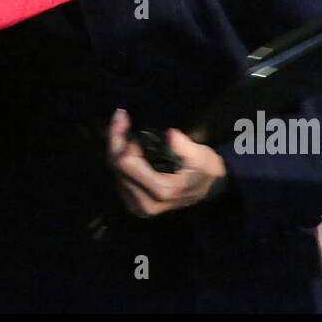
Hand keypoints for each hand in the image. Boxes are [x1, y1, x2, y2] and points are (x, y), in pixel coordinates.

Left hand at [107, 108, 227, 216]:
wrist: (207, 189)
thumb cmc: (204, 171)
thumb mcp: (202, 157)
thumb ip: (186, 147)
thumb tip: (171, 135)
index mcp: (161, 190)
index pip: (125, 163)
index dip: (121, 139)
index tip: (126, 118)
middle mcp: (145, 202)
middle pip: (116, 165)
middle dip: (115, 138)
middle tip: (120, 116)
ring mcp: (138, 205)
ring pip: (114, 170)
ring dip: (116, 147)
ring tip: (123, 126)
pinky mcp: (133, 203)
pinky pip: (118, 176)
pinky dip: (119, 156)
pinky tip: (126, 143)